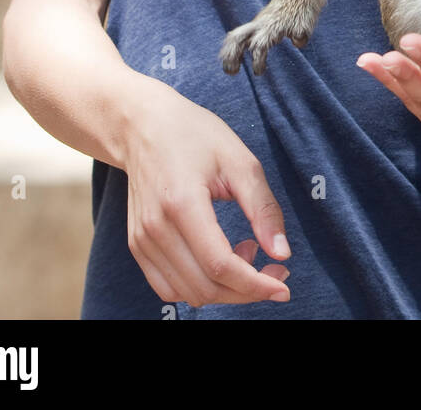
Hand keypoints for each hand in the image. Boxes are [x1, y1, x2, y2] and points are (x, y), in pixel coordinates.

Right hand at [123, 81, 291, 307]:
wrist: (142, 125)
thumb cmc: (193, 134)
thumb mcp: (238, 160)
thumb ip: (262, 208)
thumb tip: (282, 254)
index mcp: (181, 203)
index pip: (220, 265)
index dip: (255, 284)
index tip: (283, 285)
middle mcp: (155, 228)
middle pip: (205, 287)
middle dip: (246, 290)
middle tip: (272, 268)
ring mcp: (142, 240)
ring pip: (188, 294)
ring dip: (224, 289)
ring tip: (244, 252)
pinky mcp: (137, 245)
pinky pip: (169, 287)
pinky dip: (199, 285)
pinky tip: (218, 258)